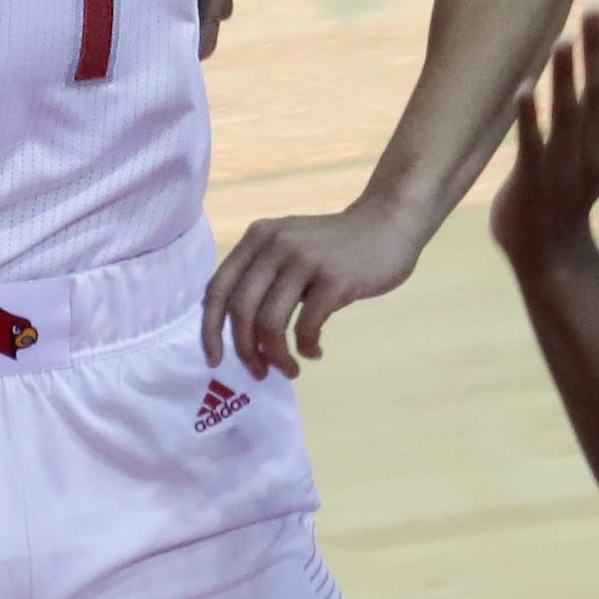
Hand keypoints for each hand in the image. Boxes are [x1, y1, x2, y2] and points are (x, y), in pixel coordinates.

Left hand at [202, 203, 426, 379]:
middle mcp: (274, 244)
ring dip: (276, 357)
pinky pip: (307, 326)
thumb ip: (261, 275)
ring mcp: (304, 260)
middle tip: (258, 372)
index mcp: (256, 238)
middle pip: (241, 310)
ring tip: (289, 369)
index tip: (214, 360)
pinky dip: (306, 348)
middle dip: (245, 350)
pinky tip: (314, 352)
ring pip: (270, 323)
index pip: (217, 289)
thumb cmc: (334, 247)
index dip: (210, 329)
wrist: (388, 225)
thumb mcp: (287, 247)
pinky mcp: (335, 279)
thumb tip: (235, 332)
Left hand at [489, 9, 598, 269]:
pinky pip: (531, 147)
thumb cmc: (576, 187)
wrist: (552, 253)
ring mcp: (565, 168)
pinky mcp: (532, 182)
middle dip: (597, 53)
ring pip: (567, 117)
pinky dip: (527, 119)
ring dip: (564, 79)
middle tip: (594, 9)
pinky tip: (521, 89)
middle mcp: (596, 152)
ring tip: (561, 40)